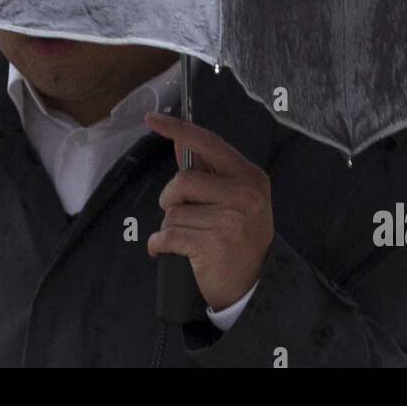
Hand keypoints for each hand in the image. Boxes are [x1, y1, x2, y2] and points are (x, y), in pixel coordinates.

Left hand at [144, 111, 274, 309]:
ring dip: (170, 226)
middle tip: (180, 214)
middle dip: (171, 198)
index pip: (209, 142)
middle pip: (183, 180)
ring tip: (188, 238)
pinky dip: (158, 244)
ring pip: (173, 211)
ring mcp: (231, 219)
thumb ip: (210, 172)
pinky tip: (166, 251)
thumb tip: (180, 141)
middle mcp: (245, 194)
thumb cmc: (241, 238)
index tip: (152, 118)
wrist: (254, 286)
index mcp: (250, 176)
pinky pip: (167, 234)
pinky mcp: (213, 244)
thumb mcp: (237, 200)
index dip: (179, 129)